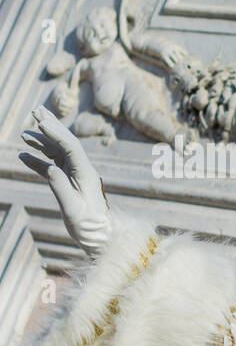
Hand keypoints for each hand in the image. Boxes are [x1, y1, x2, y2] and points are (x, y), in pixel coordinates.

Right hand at [19, 105, 112, 257]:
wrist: (100, 236)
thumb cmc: (89, 225)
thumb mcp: (73, 209)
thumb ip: (61, 188)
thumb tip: (50, 169)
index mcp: (86, 173)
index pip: (71, 146)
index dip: (56, 133)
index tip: (40, 122)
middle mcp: (82, 169)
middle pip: (65, 142)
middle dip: (50, 125)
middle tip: (36, 109)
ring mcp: (76, 174)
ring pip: (57, 152)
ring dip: (41, 141)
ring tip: (24, 132)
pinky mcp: (70, 181)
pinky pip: (52, 165)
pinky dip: (38, 159)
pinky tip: (24, 155)